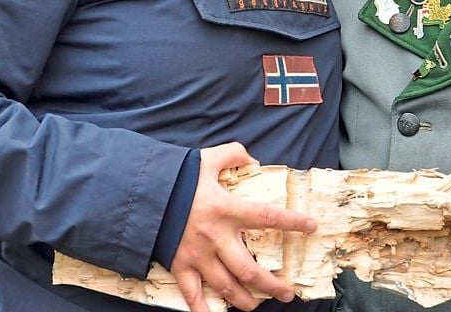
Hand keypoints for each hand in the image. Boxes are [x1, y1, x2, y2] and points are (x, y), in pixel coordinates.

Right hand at [169, 142, 315, 311]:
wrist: (138, 195)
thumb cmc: (175, 177)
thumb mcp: (206, 159)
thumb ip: (232, 155)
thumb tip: (252, 158)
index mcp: (227, 209)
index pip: (267, 217)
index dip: (292, 223)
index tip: (311, 227)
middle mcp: (216, 238)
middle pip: (251, 270)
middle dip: (273, 285)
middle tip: (288, 293)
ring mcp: (198, 256)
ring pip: (227, 287)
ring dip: (246, 301)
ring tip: (259, 306)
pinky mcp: (179, 266)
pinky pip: (193, 295)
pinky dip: (203, 310)